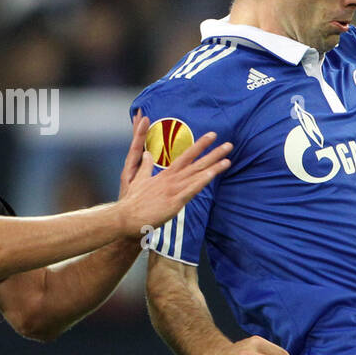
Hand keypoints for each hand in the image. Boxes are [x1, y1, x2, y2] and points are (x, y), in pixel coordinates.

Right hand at [116, 120, 231, 235]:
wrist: (126, 217)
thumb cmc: (133, 202)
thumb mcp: (138, 180)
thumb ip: (145, 166)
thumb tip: (146, 153)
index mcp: (166, 175)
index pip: (185, 157)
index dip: (199, 146)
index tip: (211, 137)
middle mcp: (172, 179)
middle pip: (196, 162)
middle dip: (212, 152)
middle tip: (229, 144)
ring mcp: (174, 189)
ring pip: (198, 174)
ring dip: (214, 166)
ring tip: (228, 158)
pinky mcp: (175, 201)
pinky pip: (193, 188)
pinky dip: (203, 179)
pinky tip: (214, 173)